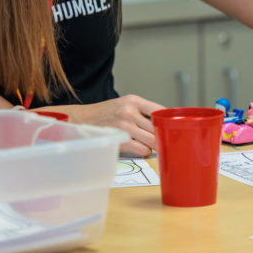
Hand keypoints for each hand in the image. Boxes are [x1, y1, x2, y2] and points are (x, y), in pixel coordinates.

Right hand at [42, 95, 162, 156]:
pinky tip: (139, 148)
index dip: (167, 120)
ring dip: (153, 145)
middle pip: (158, 127)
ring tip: (150, 144)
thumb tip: (164, 122)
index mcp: (133, 101)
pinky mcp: (120, 141)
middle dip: (161, 135)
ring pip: (153, 140)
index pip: (160, 110)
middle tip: (163, 139)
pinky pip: (143, 150)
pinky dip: (144, 152)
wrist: (81, 120)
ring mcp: (125, 127)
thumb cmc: (105, 114)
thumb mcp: (124, 104)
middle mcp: (130, 112)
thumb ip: (142, 111)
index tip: (171, 126)